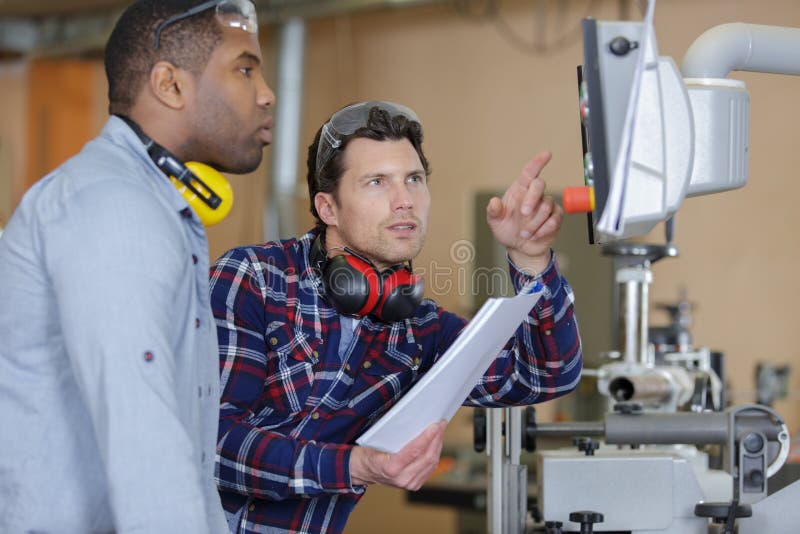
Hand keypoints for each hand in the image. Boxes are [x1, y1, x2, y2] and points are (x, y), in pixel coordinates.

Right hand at [350, 420, 446, 489]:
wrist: (362, 471)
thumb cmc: (368, 453)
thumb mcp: (375, 441)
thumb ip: (393, 435)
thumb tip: (414, 420)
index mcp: (391, 468)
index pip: (414, 451)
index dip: (427, 437)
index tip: (435, 425)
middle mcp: (402, 479)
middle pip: (427, 457)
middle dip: (437, 438)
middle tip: (441, 424)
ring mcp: (409, 484)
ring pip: (432, 463)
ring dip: (438, 445)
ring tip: (440, 431)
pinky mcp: (414, 485)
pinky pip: (430, 469)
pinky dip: (435, 455)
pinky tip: (436, 444)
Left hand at [486, 151, 563, 273]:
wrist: (519, 248)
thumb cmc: (507, 230)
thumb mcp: (495, 222)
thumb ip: (493, 211)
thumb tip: (493, 202)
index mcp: (519, 190)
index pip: (529, 172)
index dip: (538, 162)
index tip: (547, 154)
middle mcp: (534, 195)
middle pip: (539, 185)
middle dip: (532, 199)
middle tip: (523, 213)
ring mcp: (546, 206)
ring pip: (546, 206)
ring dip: (533, 223)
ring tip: (524, 233)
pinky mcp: (555, 218)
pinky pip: (554, 220)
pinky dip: (543, 230)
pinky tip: (534, 236)